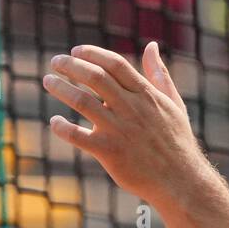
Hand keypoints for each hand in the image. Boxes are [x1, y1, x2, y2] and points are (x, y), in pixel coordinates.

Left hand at [43, 41, 203, 199]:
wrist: (180, 181)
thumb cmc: (177, 142)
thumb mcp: (174, 104)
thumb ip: (159, 74)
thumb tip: (151, 46)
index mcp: (146, 95)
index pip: (115, 64)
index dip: (92, 53)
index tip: (76, 51)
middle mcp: (131, 108)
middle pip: (95, 77)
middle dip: (71, 65)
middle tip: (55, 61)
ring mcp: (119, 130)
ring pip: (82, 101)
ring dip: (61, 88)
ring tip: (48, 81)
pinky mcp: (109, 152)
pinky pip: (78, 136)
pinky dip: (62, 127)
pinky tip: (55, 121)